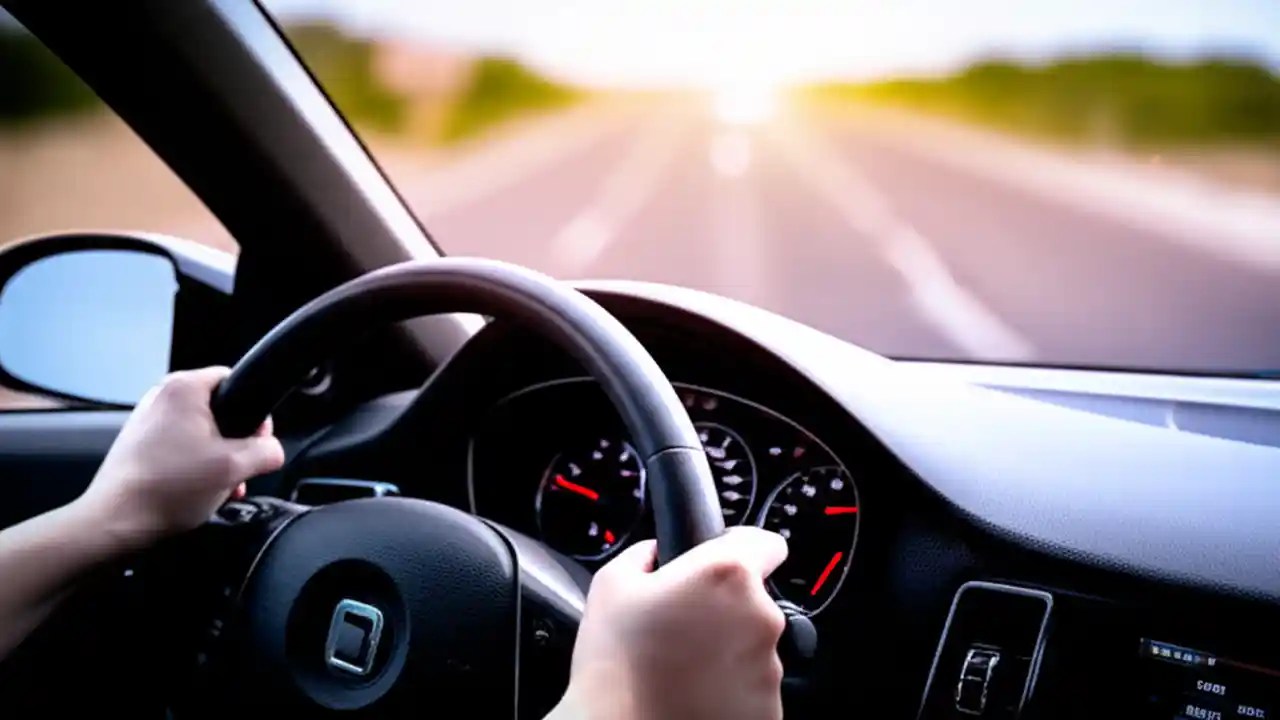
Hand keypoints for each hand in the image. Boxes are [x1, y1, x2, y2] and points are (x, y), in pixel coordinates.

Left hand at [75, 366, 284, 549]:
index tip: (257, 441)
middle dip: (236, 444)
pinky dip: (194, 465)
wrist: (117, 522)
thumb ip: (267, 452)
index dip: (255, 412)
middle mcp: (161, 397)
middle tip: (239, 470)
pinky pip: (179, 447)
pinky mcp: (137, 445)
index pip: (235, 379)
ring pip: (200, 432)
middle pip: (219, 410)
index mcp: (183, 388)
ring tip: (220, 487)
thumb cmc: (168, 489)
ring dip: (218, 459)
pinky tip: (198, 491)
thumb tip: (273, 451)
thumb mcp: (236, 468)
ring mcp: (146, 421)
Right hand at [555, 527, 787, 719]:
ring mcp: (769, 667)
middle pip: (755, 599)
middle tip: (683, 625)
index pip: (768, 543)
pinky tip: (694, 690)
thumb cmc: (616, 664)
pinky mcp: (769, 707)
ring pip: (753, 644)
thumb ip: (647, 553)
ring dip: (727, 648)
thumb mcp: (612, 583)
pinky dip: (731, 685)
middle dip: (724, 607)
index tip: (722, 561)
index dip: (741, 549)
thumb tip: (657, 553)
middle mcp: (759, 617)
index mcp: (727, 575)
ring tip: (683, 664)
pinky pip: (752, 684)